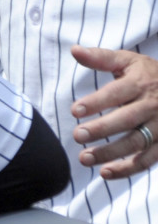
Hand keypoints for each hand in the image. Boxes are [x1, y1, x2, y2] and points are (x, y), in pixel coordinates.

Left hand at [71, 45, 157, 178]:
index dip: (96, 102)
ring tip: (84, 158)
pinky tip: (105, 173)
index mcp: (141, 84)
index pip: (117, 93)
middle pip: (126, 120)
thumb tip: (74, 50)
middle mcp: (153, 106)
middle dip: (101, 129)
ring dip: (110, 153)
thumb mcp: (129, 61)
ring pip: (136, 142)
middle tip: (77, 135)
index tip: (75, 110)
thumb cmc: (150, 75)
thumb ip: (101, 58)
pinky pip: (147, 160)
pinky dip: (127, 169)